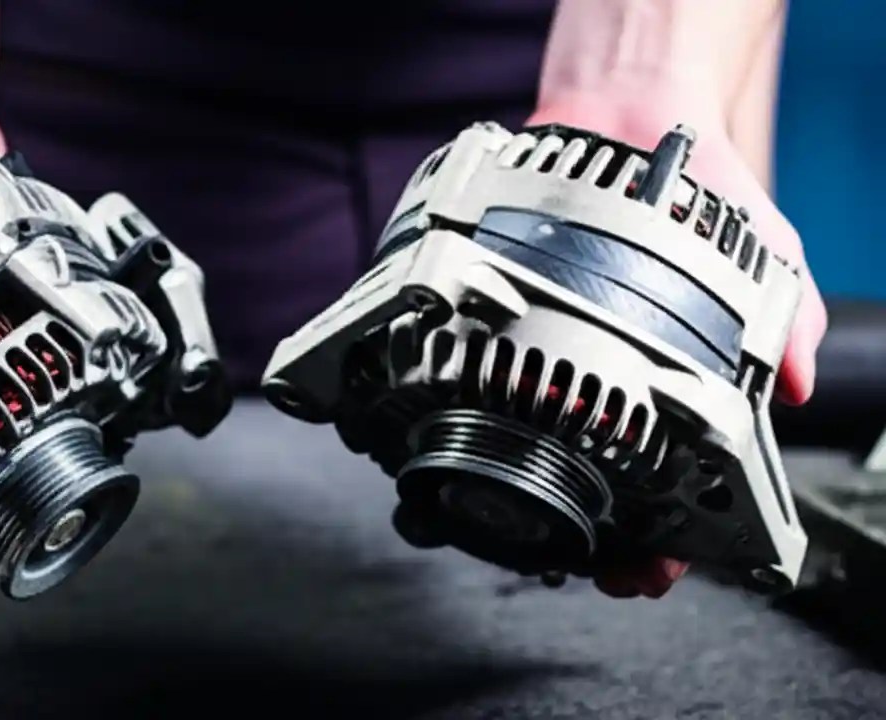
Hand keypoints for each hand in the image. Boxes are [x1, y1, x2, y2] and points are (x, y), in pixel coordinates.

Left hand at [525, 88, 826, 598]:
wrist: (629, 121)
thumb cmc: (696, 193)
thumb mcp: (757, 251)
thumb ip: (781, 313)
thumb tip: (794, 375)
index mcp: (681, 383)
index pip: (681, 486)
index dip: (669, 538)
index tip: (650, 569)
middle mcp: (613, 379)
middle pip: (605, 485)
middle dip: (599, 534)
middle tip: (590, 563)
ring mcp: (559, 354)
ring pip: (543, 445)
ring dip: (535, 486)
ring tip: (528, 515)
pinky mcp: (512, 320)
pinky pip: (491, 375)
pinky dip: (483, 407)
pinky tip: (475, 430)